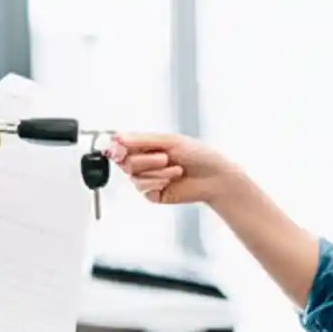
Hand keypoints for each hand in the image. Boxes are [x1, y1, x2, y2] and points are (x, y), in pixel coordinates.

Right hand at [105, 133, 240, 205]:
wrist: (215, 177)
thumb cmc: (198, 155)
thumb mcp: (170, 141)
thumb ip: (142, 140)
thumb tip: (118, 137)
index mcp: (147, 146)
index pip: (120, 146)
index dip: (117, 148)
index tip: (120, 148)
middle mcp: (145, 162)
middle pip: (125, 162)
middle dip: (146, 160)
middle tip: (165, 158)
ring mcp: (148, 178)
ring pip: (134, 177)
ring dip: (157, 172)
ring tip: (176, 169)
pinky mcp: (153, 194)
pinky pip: (144, 189)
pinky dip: (158, 183)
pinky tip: (173, 180)